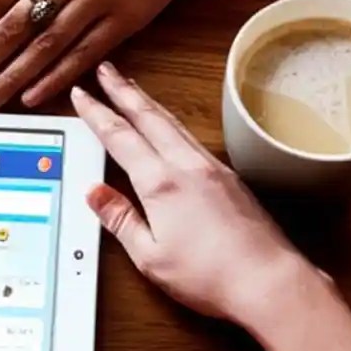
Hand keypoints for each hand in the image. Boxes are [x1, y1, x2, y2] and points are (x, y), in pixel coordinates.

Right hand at [73, 63, 309, 324]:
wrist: (269, 281)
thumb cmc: (210, 276)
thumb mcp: (150, 256)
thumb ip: (121, 220)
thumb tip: (95, 193)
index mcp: (161, 183)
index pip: (119, 137)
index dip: (96, 112)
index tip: (81, 94)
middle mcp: (187, 166)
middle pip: (148, 117)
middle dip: (123, 91)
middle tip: (106, 69)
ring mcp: (212, 168)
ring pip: (173, 123)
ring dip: (148, 102)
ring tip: (132, 88)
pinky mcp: (229, 179)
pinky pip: (191, 137)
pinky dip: (171, 122)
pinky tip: (170, 126)